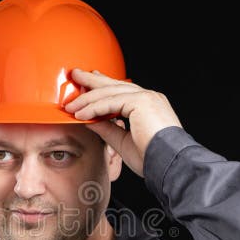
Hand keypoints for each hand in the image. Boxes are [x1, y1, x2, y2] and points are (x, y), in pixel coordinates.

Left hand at [64, 69, 182, 176]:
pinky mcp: (141, 101)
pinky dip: (93, 108)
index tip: (88, 84)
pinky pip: (110, 102)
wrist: (168, 164)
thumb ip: (107, 128)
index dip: (103, 86)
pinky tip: (80, 113)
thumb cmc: (151, 158)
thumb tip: (89, 120)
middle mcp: (149, 97)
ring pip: (110, 92)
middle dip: (92, 80)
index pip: (121, 91)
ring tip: (70, 104)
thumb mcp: (122, 141)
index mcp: (148, 105)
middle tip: (76, 75)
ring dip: (87, 98)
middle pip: (114, 85)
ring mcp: (146, 97)